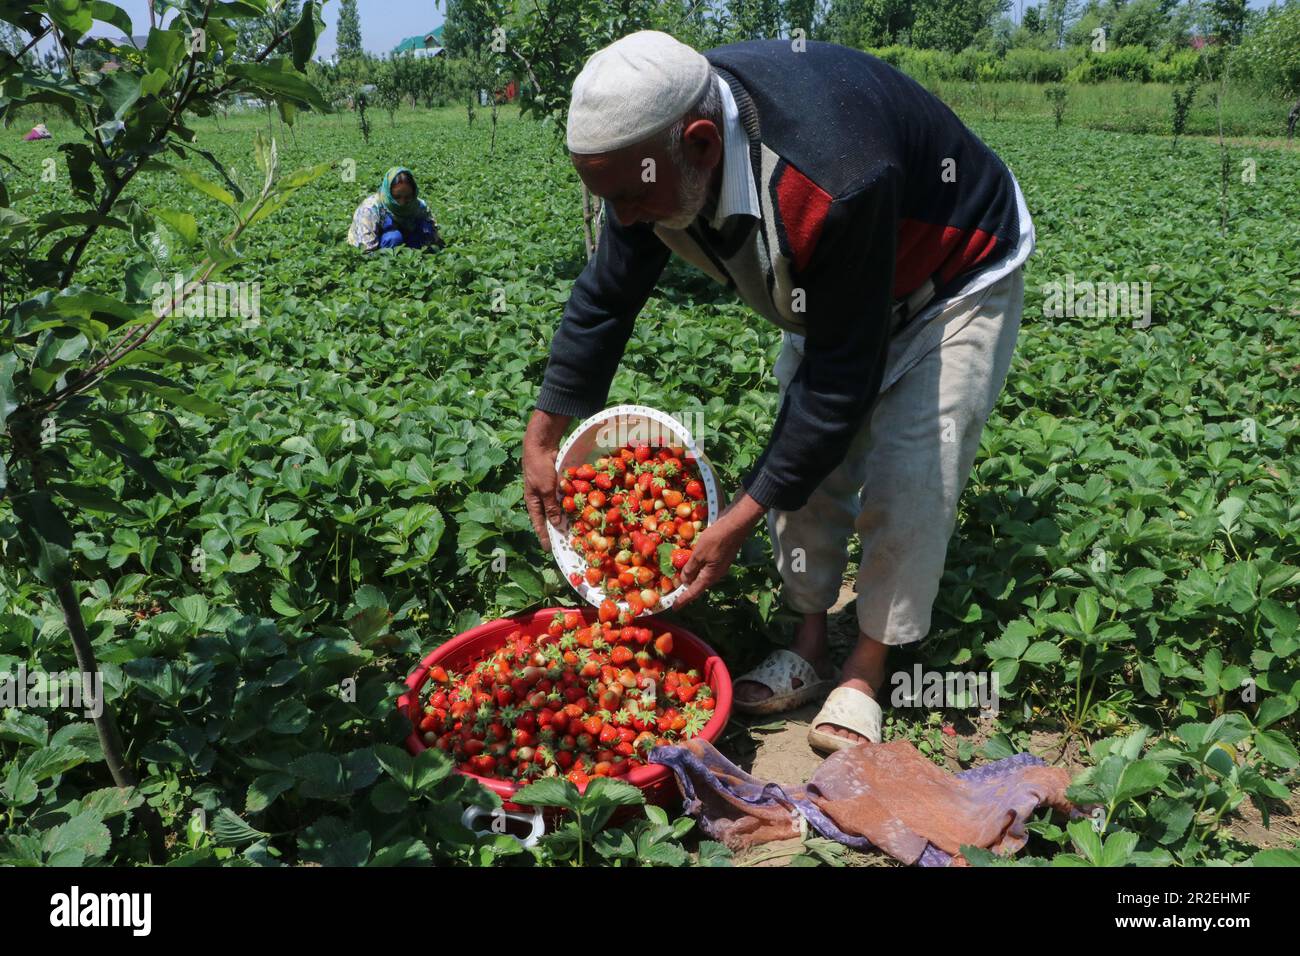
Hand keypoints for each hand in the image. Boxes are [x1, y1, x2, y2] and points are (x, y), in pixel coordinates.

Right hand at [523, 408, 571, 551]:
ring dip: (568, 516)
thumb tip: (556, 524)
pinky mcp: (559, 484)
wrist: (541, 446)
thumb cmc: (538, 468)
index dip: (544, 537)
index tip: (550, 550)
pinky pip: (566, 497)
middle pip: (550, 518)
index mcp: (533, 503)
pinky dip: (573, 503)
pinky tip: (582, 509)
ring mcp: (550, 491)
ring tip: (578, 529)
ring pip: (560, 508)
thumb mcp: (545, 490)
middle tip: (569, 541)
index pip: (539, 525)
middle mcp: (542, 499)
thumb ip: (551, 506)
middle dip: (559, 529)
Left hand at [674, 493, 766, 607]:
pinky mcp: (719, 556)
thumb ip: (690, 568)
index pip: (694, 592)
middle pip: (698, 585)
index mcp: (710, 576)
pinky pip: (705, 565)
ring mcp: (718, 565)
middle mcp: (715, 573)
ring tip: (678, 577)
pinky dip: (696, 566)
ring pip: (702, 574)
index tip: (674, 607)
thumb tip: (684, 581)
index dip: (683, 600)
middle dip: (686, 589)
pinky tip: (690, 561)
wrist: (735, 524)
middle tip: (673, 591)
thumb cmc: (716, 539)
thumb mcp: (699, 554)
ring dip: (691, 576)